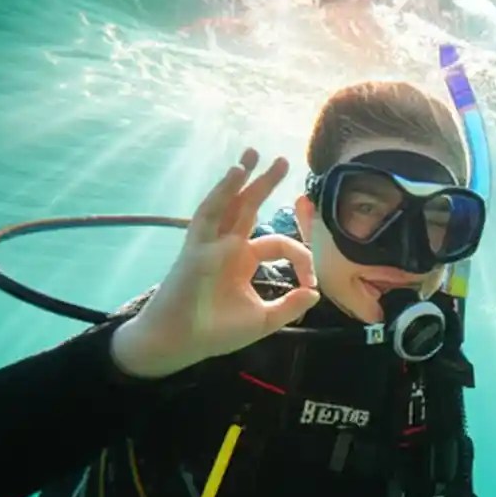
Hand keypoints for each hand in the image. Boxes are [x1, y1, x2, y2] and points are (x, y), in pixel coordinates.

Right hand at [111, 148, 319, 377]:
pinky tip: (236, 174)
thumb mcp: (263, 320)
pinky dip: (222, 193)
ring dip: (242, 179)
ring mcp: (211, 244)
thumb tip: (315, 294)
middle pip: (250, 207)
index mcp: (245, 260)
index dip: (303, 260)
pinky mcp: (196, 247)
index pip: (281, 245)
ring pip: (229, 203)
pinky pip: (209, 214)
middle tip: (284, 160)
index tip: (312, 284)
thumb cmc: (217, 332)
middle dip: (266, 183)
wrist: (180, 343)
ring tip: (253, 153)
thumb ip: (289, 306)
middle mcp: (228, 247)